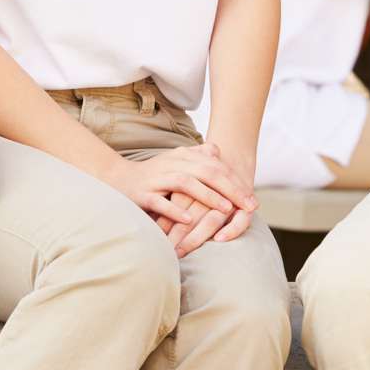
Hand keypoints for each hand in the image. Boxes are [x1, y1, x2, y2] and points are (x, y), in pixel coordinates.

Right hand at [154, 142, 256, 257]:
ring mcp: (157, 179)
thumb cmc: (153, 174)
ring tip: (226, 209)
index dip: (236, 181)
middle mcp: (172, 164)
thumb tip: (218, 151)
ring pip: (187, 184)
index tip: (252, 199)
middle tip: (248, 205)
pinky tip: (189, 219)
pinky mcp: (143, 194)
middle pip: (207, 172)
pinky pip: (161, 202)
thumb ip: (197, 156)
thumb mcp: (176, 162)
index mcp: (183, 156)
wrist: (117, 179)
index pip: (216, 165)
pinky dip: (175, 210)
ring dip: (208, 196)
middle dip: (230, 189)